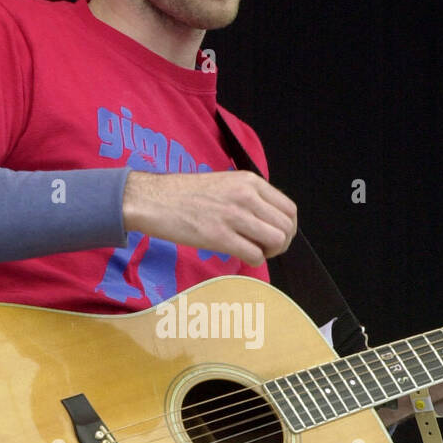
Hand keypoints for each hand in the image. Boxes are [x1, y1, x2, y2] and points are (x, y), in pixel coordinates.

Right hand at [122, 169, 296, 265]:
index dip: (287, 228)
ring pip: (275, 241)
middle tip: (265, 248)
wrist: (153, 199)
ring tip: (253, 252)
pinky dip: (253, 261)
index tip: (274, 235)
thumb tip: (268, 219)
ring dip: (269, 253)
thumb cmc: (185, 194)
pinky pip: (254, 255)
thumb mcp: (225, 183)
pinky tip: (240, 256)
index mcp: (249, 181)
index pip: (289, 209)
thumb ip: (249, 197)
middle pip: (286, 227)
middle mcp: (246, 196)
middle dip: (281, 243)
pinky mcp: (219, 236)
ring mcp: (233, 216)